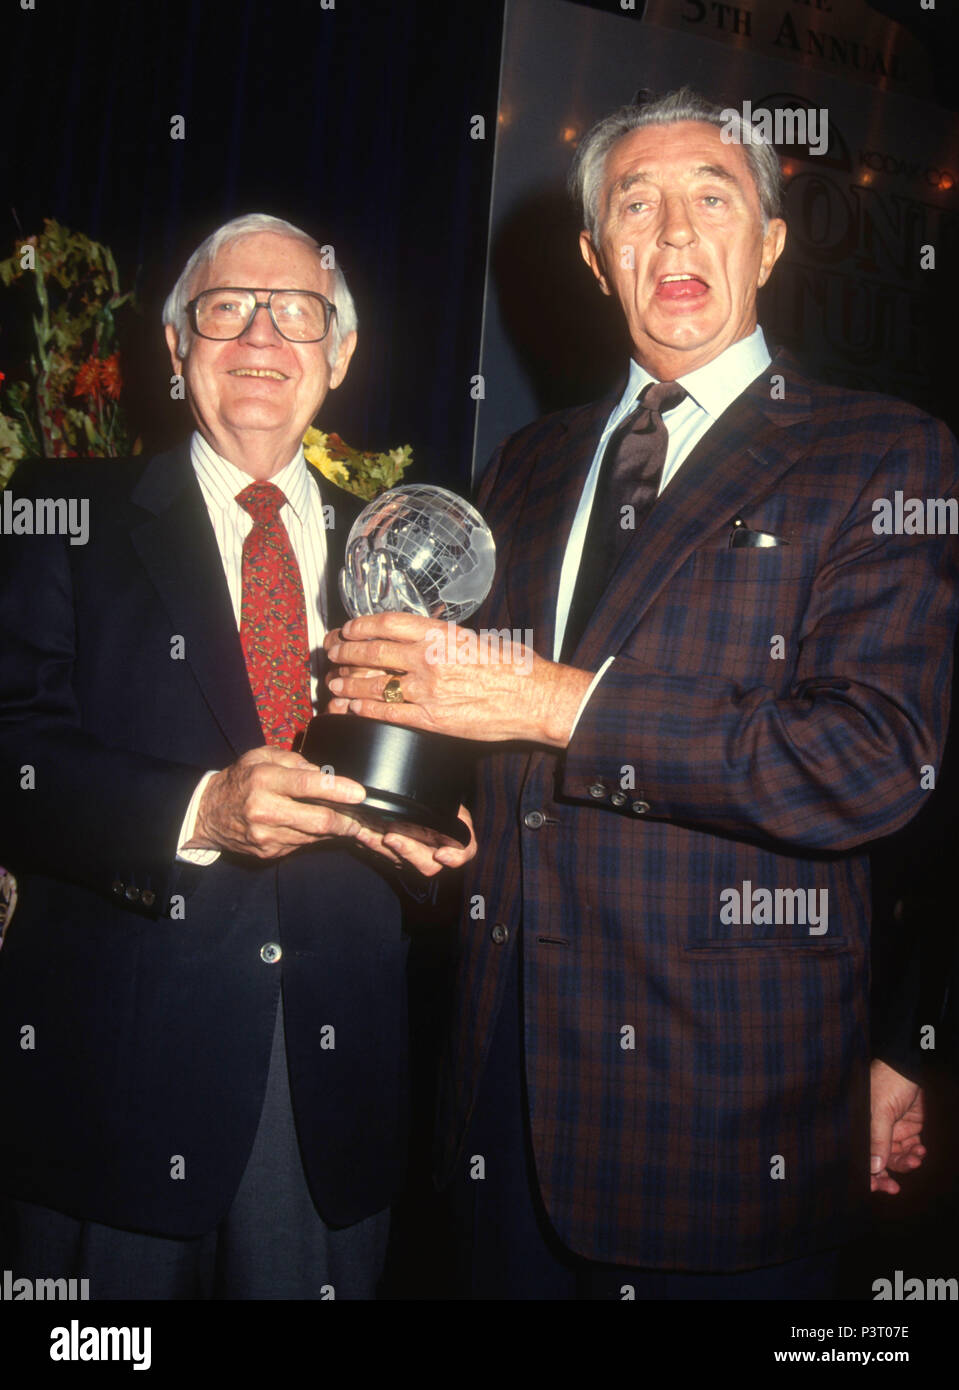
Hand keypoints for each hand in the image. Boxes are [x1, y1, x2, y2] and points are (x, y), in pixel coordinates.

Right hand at [186, 746, 470, 874]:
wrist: (207, 814)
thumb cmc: (240, 779)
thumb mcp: (260, 757)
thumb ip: (294, 761)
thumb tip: (326, 772)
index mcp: (263, 780)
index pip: (308, 785)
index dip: (339, 790)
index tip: (361, 793)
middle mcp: (265, 810)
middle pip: (319, 821)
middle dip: (348, 820)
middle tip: (364, 816)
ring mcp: (267, 836)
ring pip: (315, 836)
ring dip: (336, 829)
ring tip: (351, 819)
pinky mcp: (269, 853)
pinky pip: (303, 845)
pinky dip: (317, 837)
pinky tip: (324, 829)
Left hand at [324, 614, 591, 746]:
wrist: (535, 698)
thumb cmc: (514, 667)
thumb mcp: (476, 639)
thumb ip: (443, 639)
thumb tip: (418, 639)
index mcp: (440, 633)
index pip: (386, 623)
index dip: (359, 626)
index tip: (346, 629)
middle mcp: (428, 658)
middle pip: (371, 652)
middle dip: (343, 653)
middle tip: (330, 654)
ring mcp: (427, 690)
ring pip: (372, 685)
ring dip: (345, 684)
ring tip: (332, 684)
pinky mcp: (430, 719)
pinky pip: (385, 714)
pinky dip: (361, 710)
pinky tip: (348, 708)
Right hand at [870, 1058, 925, 1194]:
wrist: (909, 1066)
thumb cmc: (888, 1081)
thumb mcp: (880, 1109)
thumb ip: (878, 1139)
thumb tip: (874, 1168)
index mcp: (861, 1127)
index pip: (861, 1155)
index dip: (866, 1174)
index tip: (875, 1187)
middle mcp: (874, 1131)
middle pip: (878, 1162)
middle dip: (886, 1176)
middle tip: (894, 1188)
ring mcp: (892, 1130)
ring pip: (896, 1158)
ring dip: (906, 1162)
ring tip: (915, 1158)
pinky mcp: (909, 1128)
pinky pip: (911, 1149)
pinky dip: (916, 1153)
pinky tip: (920, 1150)